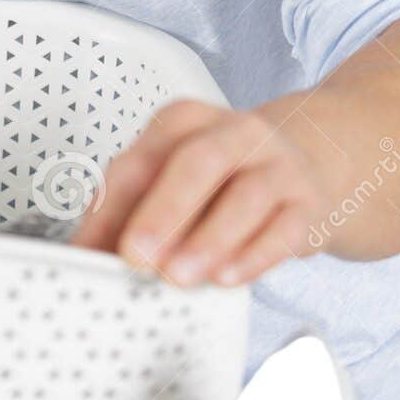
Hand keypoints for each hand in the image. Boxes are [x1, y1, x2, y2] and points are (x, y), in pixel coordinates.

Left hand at [72, 97, 340, 285]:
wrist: (309, 162)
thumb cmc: (225, 177)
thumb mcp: (175, 180)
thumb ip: (132, 212)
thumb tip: (89, 257)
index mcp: (184, 121)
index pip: (141, 160)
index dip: (111, 208)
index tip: (90, 252)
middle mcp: (233, 133)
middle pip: (195, 162)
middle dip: (161, 212)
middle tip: (134, 258)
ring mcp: (276, 164)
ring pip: (245, 195)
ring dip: (208, 239)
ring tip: (178, 276)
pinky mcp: (307, 201)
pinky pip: (284, 228)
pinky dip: (254, 256)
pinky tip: (227, 278)